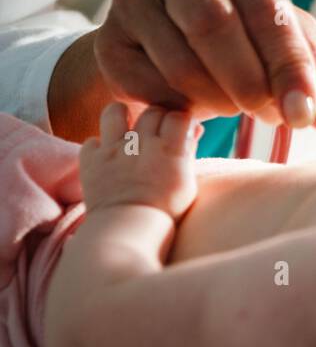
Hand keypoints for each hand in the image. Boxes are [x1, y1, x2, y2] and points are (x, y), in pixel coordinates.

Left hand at [78, 102, 199, 220]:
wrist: (127, 235)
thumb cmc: (164, 214)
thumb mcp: (187, 184)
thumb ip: (188, 152)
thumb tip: (193, 128)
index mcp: (169, 150)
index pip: (179, 115)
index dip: (180, 120)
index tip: (179, 130)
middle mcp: (141, 144)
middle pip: (152, 111)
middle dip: (157, 118)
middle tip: (157, 133)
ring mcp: (113, 151)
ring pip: (115, 111)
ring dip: (122, 116)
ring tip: (126, 127)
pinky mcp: (91, 162)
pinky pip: (91, 141)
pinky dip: (97, 147)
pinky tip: (106, 157)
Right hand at [93, 0, 315, 128]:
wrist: (158, 44)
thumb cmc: (233, 31)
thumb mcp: (278, 34)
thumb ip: (312, 62)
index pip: (262, 2)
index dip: (288, 60)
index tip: (306, 107)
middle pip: (213, 23)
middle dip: (251, 81)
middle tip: (272, 115)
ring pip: (180, 61)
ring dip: (217, 99)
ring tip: (234, 106)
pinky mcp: (108, 39)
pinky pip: (146, 85)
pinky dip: (179, 106)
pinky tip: (193, 103)